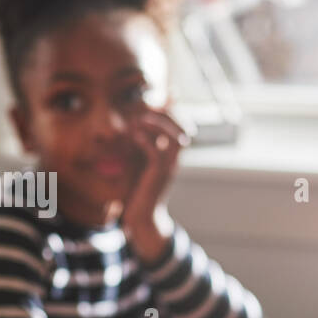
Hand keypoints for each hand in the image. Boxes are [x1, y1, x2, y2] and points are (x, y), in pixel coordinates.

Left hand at [121, 107, 191, 261]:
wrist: (141, 219)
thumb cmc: (138, 194)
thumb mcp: (140, 168)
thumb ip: (142, 150)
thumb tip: (135, 131)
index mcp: (171, 158)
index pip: (182, 129)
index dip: (176, 113)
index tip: (164, 98)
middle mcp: (174, 161)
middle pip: (183, 130)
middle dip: (169, 115)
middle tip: (151, 105)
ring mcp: (168, 169)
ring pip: (174, 139)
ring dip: (158, 125)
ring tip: (141, 118)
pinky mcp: (157, 176)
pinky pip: (156, 153)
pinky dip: (146, 141)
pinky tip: (134, 135)